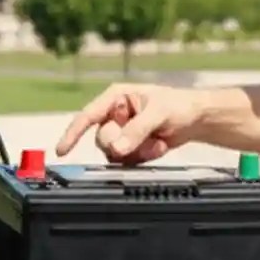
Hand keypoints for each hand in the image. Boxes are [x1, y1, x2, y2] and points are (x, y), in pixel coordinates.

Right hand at [55, 83, 202, 163]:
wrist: (197, 119)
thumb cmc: (180, 105)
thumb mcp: (159, 113)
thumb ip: (136, 130)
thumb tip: (117, 148)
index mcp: (116, 98)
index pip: (88, 116)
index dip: (73, 133)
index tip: (62, 151)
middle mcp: (115, 115)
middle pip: (102, 140)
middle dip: (124, 144)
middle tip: (146, 138)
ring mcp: (123, 132)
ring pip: (115, 153)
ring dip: (138, 152)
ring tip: (157, 141)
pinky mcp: (132, 146)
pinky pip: (128, 161)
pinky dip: (144, 157)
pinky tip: (159, 146)